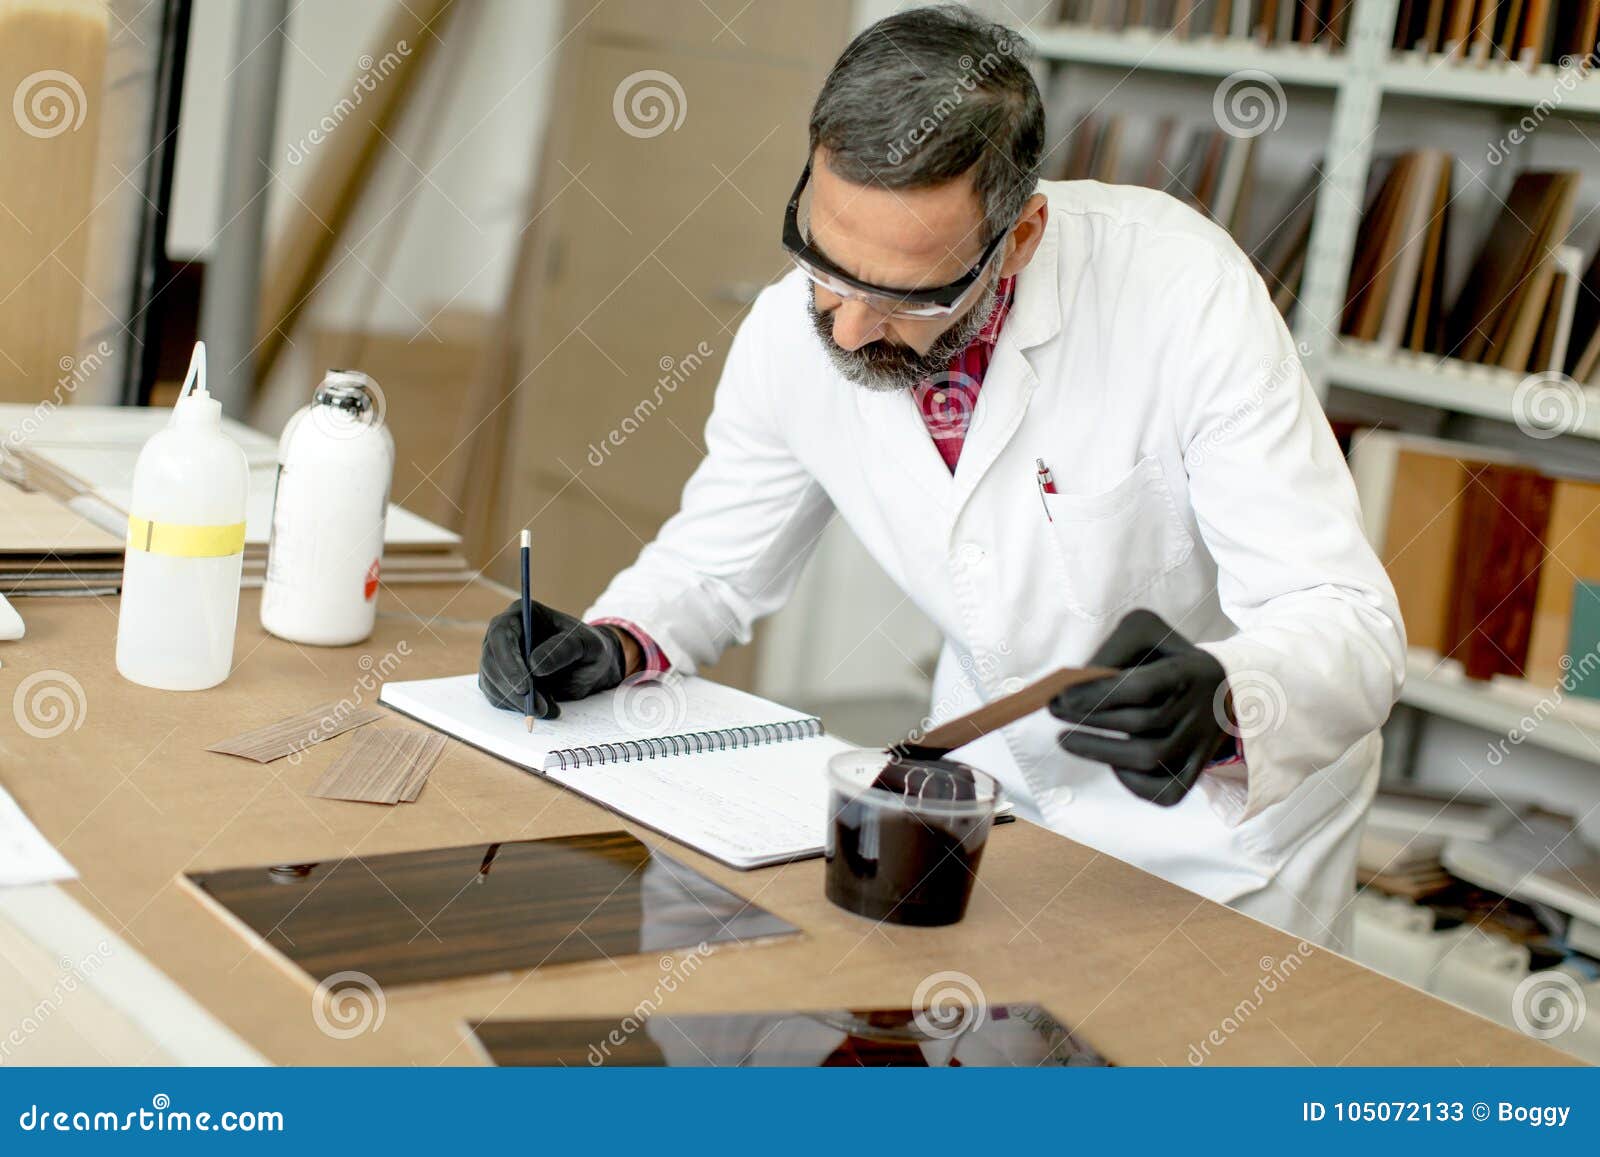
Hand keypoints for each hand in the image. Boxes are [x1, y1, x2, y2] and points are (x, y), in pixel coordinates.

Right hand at [478, 599, 625, 718]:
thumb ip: (564, 649)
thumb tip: (534, 665)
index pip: (501, 635)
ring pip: (492, 683)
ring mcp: (499, 658)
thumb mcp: (587, 644)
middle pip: (491, 662)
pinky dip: (518, 708)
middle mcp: (504, 635)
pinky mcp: (501, 680)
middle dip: (513, 689)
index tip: (524, 687)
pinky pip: (500, 697)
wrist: (589, 665)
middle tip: (539, 708)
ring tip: (549, 709)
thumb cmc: (588, 646)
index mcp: (520, 615)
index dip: (508, 661)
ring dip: (517, 702)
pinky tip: (545, 709)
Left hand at [1049, 609, 1228, 806]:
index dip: (1099, 694)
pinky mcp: (1196, 770)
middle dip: (1089, 719)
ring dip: (1099, 751)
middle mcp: (1200, 709)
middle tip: (1055, 710)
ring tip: (1067, 738)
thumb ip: (1111, 652)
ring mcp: (1201, 744)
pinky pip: (1166, 792)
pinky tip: (1113, 763)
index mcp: (1189, 671)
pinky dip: (1133, 784)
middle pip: (1140, 723)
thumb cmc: (1167, 657)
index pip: (1142, 686)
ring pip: (1149, 758)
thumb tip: (1077, 687)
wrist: (1221, 685)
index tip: (1063, 696)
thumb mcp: (1144, 633)